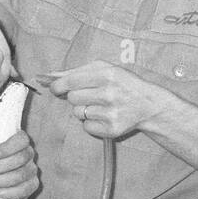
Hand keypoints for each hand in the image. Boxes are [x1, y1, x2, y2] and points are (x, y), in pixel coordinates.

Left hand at [0, 130, 38, 198]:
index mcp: (19, 141)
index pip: (22, 139)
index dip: (9, 147)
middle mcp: (29, 153)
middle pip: (21, 158)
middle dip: (0, 166)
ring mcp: (32, 169)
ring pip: (21, 175)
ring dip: (0, 181)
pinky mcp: (32, 185)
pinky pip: (24, 190)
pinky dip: (8, 193)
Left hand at [49, 62, 172, 138]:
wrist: (149, 104)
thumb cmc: (122, 83)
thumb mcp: (105, 69)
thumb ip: (76, 71)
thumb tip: (48, 76)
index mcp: (107, 74)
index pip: (70, 81)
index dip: (57, 86)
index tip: (54, 88)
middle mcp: (109, 94)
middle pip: (72, 98)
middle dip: (75, 96)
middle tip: (88, 95)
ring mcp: (111, 113)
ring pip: (78, 113)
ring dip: (83, 110)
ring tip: (100, 105)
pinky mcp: (111, 129)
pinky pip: (86, 127)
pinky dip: (91, 123)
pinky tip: (104, 116)